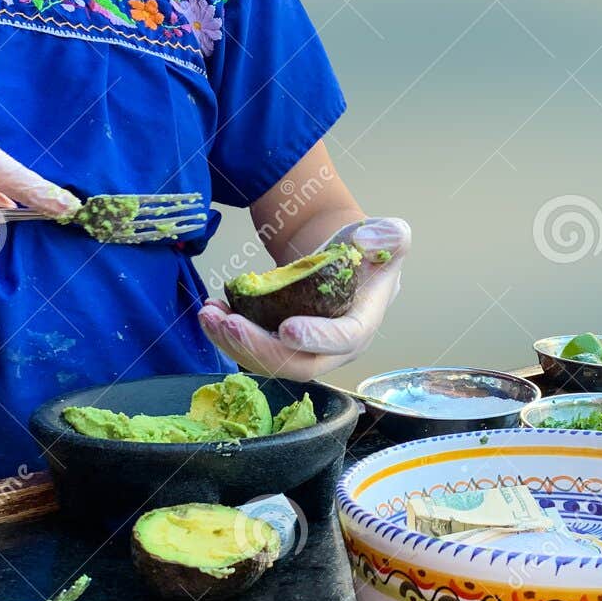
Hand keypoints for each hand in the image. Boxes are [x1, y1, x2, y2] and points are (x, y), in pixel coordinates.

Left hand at [200, 217, 409, 380]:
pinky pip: (253, 351)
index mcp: (363, 324)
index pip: (344, 340)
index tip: (288, 329)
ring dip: (235, 344)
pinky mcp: (281, 346)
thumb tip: (364, 242)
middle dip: (261, 349)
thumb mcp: (391, 236)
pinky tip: (211, 312)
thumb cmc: (368, 252)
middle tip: (231, 323)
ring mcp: (306, 352)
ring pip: (270, 362)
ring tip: (210, 316)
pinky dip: (228, 335)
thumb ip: (390, 236)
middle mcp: (335, 350)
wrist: (346, 260)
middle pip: (300, 365)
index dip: (317, 339)